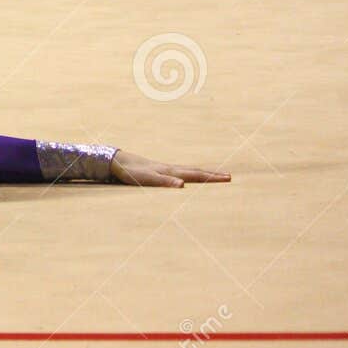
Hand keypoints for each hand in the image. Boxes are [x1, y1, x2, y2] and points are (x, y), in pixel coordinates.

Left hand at [110, 150, 229, 187]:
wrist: (118, 161)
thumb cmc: (132, 172)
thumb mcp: (148, 179)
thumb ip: (165, 182)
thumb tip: (183, 186)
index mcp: (171, 171)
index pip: (196, 175)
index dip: (212, 177)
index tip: (228, 178)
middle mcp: (171, 168)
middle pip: (196, 171)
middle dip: (212, 175)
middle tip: (229, 176)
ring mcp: (166, 168)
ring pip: (189, 171)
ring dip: (203, 173)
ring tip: (214, 175)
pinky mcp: (160, 170)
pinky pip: (181, 172)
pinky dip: (190, 174)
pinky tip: (189, 177)